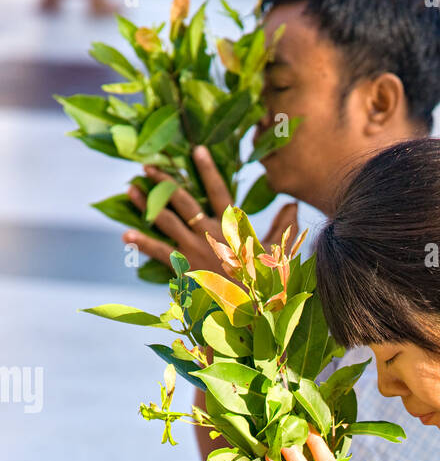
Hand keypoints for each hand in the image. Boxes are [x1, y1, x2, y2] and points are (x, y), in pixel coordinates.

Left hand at [122, 144, 297, 274]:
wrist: (250, 310)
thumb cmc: (265, 282)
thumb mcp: (276, 252)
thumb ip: (283, 224)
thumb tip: (293, 202)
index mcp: (231, 226)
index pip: (219, 191)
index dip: (208, 170)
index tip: (196, 150)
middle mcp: (209, 233)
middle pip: (183, 201)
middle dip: (164, 182)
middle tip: (147, 167)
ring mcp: (194, 249)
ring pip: (166, 221)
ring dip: (146, 205)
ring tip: (129, 189)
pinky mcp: (183, 266)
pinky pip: (159, 252)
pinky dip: (142, 243)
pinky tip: (126, 234)